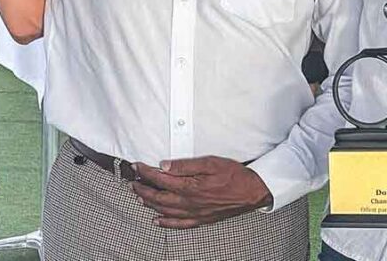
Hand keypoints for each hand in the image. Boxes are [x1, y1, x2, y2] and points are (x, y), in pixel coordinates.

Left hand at [131, 156, 273, 228]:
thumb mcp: (211, 163)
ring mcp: (195, 214)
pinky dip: (166, 223)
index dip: (146, 173)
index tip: (137, 166)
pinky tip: (157, 220)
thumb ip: (186, 165)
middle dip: (143, 189)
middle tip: (133, 182)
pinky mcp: (201, 220)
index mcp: (191, 187)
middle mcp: (190, 203)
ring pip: (166, 211)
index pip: (161, 179)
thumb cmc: (234, 175)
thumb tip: (165, 165)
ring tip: (140, 196)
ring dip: (150, 204)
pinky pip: (179, 224)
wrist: (253, 192)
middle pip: (159, 198)